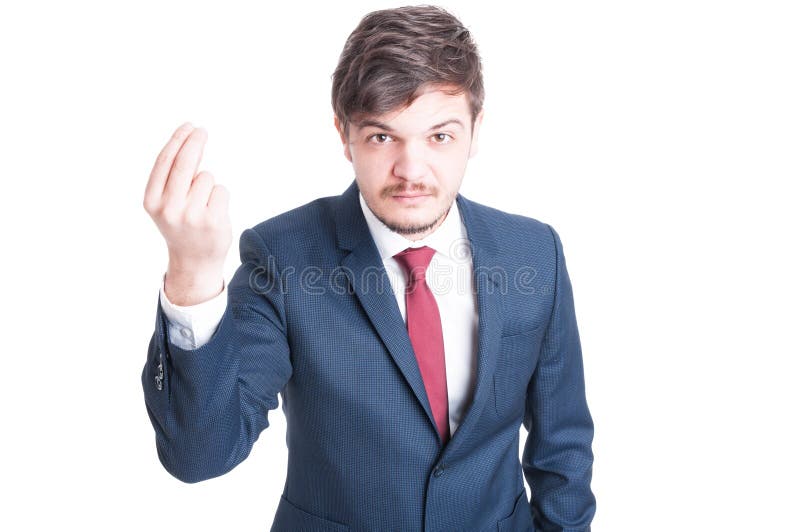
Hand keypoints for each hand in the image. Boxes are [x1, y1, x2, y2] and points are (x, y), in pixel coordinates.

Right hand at [143, 123, 231, 303]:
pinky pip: (221, 190)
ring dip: (208, 184)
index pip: (165, 162)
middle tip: (202, 131)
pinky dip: (220, 196)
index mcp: (152, 201)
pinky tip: (213, 212)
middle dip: (194, 142)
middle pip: (185, 163)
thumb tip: (189, 142)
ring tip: (202, 204)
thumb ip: (171, 178)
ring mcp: (191, 215)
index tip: (189, 127)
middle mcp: (168, 208)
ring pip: (206, 177)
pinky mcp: (212, 220)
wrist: (194, 260)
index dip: (177, 141)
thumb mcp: (165, 203)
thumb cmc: (181, 224)